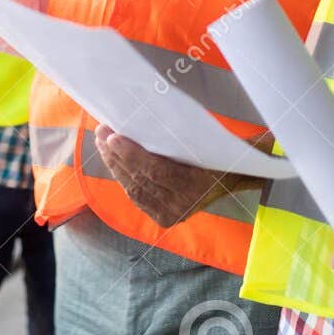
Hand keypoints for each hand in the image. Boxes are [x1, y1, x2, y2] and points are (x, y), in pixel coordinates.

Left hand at [94, 126, 234, 226]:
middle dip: (116, 155)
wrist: (232, 176)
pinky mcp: (163, 218)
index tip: (113, 136)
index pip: (156, 169)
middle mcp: (182, 205)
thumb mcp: (203, 139)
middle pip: (140, 179)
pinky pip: (137, 197)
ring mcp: (171, 214)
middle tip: (101, 133)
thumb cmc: (216, 150)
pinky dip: (123, 178)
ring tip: (102, 143)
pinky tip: (113, 161)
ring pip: (134, 189)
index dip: (131, 154)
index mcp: (195, 185)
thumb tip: (141, 115)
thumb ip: (177, 135)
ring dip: (115, 165)